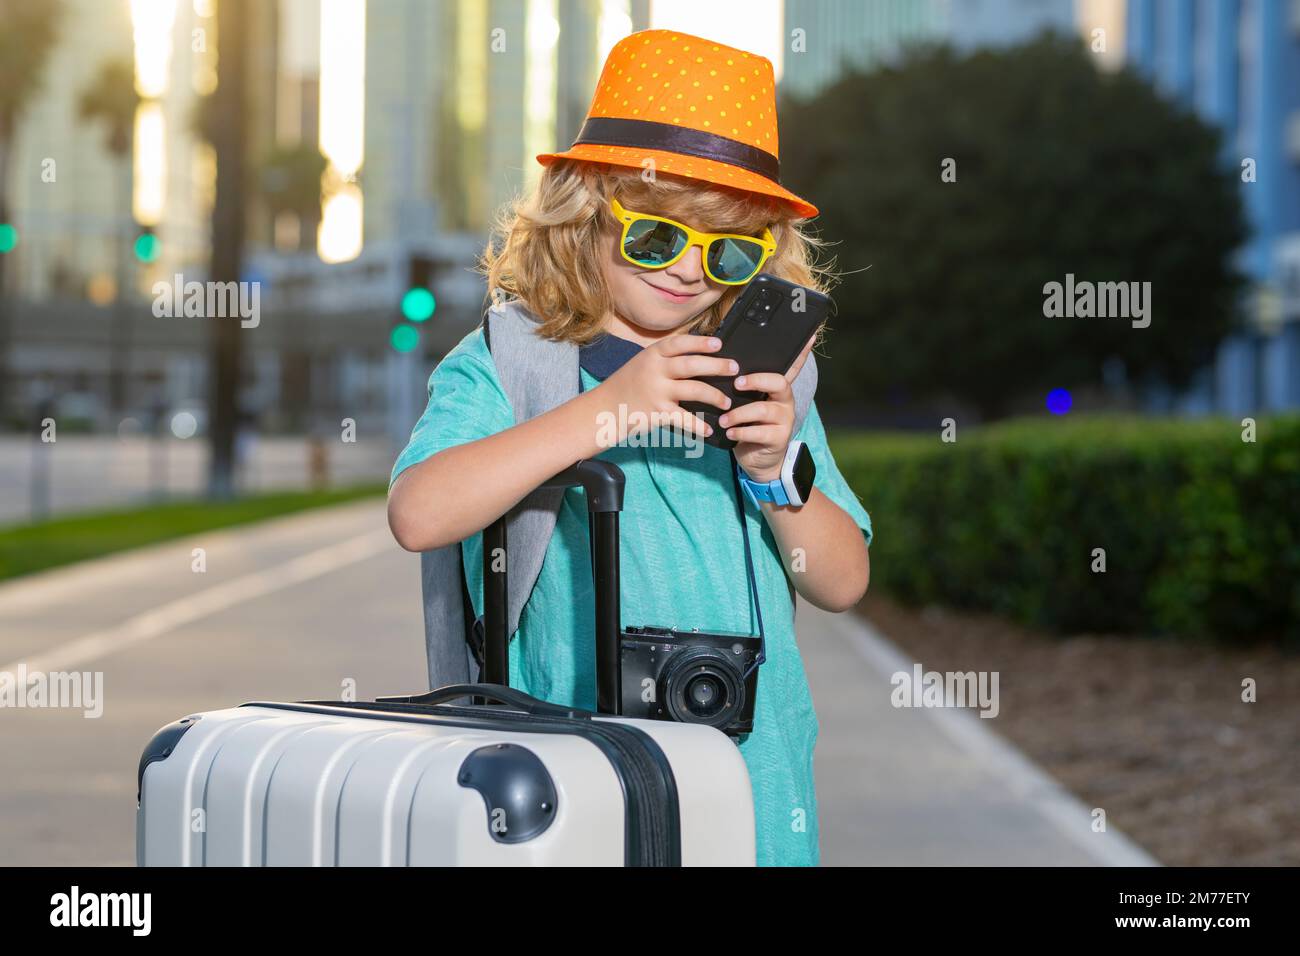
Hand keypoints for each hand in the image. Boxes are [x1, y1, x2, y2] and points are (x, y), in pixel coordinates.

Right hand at [596, 333, 736, 444]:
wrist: (604, 409)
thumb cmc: (627, 386)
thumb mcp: (642, 364)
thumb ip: (665, 359)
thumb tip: (697, 355)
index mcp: (652, 355)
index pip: (680, 343)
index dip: (701, 342)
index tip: (719, 343)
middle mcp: (655, 370)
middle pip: (692, 364)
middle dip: (717, 366)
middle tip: (734, 369)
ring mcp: (657, 391)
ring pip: (694, 389)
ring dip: (715, 396)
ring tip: (726, 401)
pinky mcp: (658, 412)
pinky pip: (685, 419)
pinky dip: (699, 425)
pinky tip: (709, 429)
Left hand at [721, 332, 816, 483]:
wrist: (757, 459)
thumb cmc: (748, 425)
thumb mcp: (745, 404)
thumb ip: (742, 388)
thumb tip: (721, 368)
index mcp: (777, 389)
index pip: (792, 366)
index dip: (801, 353)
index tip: (809, 337)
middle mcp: (785, 401)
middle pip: (779, 382)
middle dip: (756, 380)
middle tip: (737, 384)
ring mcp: (784, 419)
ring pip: (763, 409)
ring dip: (738, 413)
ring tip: (724, 420)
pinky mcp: (779, 438)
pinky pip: (759, 432)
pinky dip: (740, 431)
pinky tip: (729, 433)